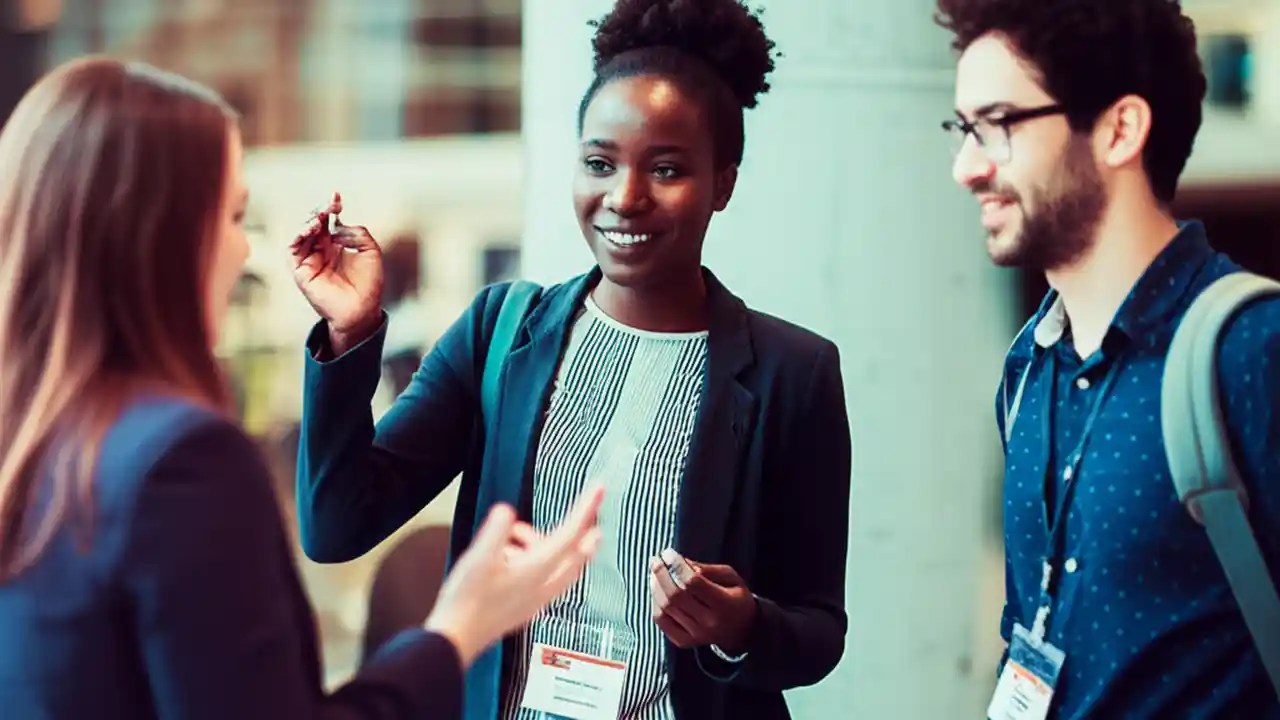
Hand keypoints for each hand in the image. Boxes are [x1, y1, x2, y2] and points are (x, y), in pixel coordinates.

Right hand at [289, 191, 384, 354]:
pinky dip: (299, 236)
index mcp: (336, 246)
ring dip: (309, 222)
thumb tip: (340, 225)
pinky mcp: (301, 272)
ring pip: (301, 235)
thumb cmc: (369, 285)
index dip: (330, 208)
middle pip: (313, 224)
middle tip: (329, 205)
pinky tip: (312, 229)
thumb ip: (359, 234)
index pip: (328, 221)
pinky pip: (293, 250)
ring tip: (320, 218)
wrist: (362, 310)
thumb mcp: (371, 252)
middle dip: (320, 212)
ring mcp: (310, 260)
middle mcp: (321, 251)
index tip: (336, 197)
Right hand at [424, 486, 603, 667]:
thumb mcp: (476, 560)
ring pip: (562, 569)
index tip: (598, 490)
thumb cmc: (465, 602)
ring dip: (554, 547)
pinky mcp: (525, 607)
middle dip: (585, 534)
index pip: (570, 535)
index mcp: (536, 571)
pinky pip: (547, 581)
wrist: (456, 639)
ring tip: (521, 534)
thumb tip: (506, 511)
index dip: (585, 509)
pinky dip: (540, 563)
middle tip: (592, 515)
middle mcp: (542, 586)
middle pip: (576, 556)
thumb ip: (495, 532)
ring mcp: (535, 599)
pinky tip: (514, 558)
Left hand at [649, 551, 757, 653]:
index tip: (668, 552)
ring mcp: (695, 635)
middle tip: (655, 560)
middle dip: (661, 574)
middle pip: (675, 596)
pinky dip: (655, 604)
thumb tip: (681, 562)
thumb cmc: (735, 597)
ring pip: (665, 608)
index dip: (677, 565)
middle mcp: (708, 622)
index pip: (693, 582)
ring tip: (654, 573)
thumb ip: (708, 569)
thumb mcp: (731, 577)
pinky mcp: (684, 642)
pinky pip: (662, 621)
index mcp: (724, 604)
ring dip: (655, 587)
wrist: (741, 631)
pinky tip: (656, 591)